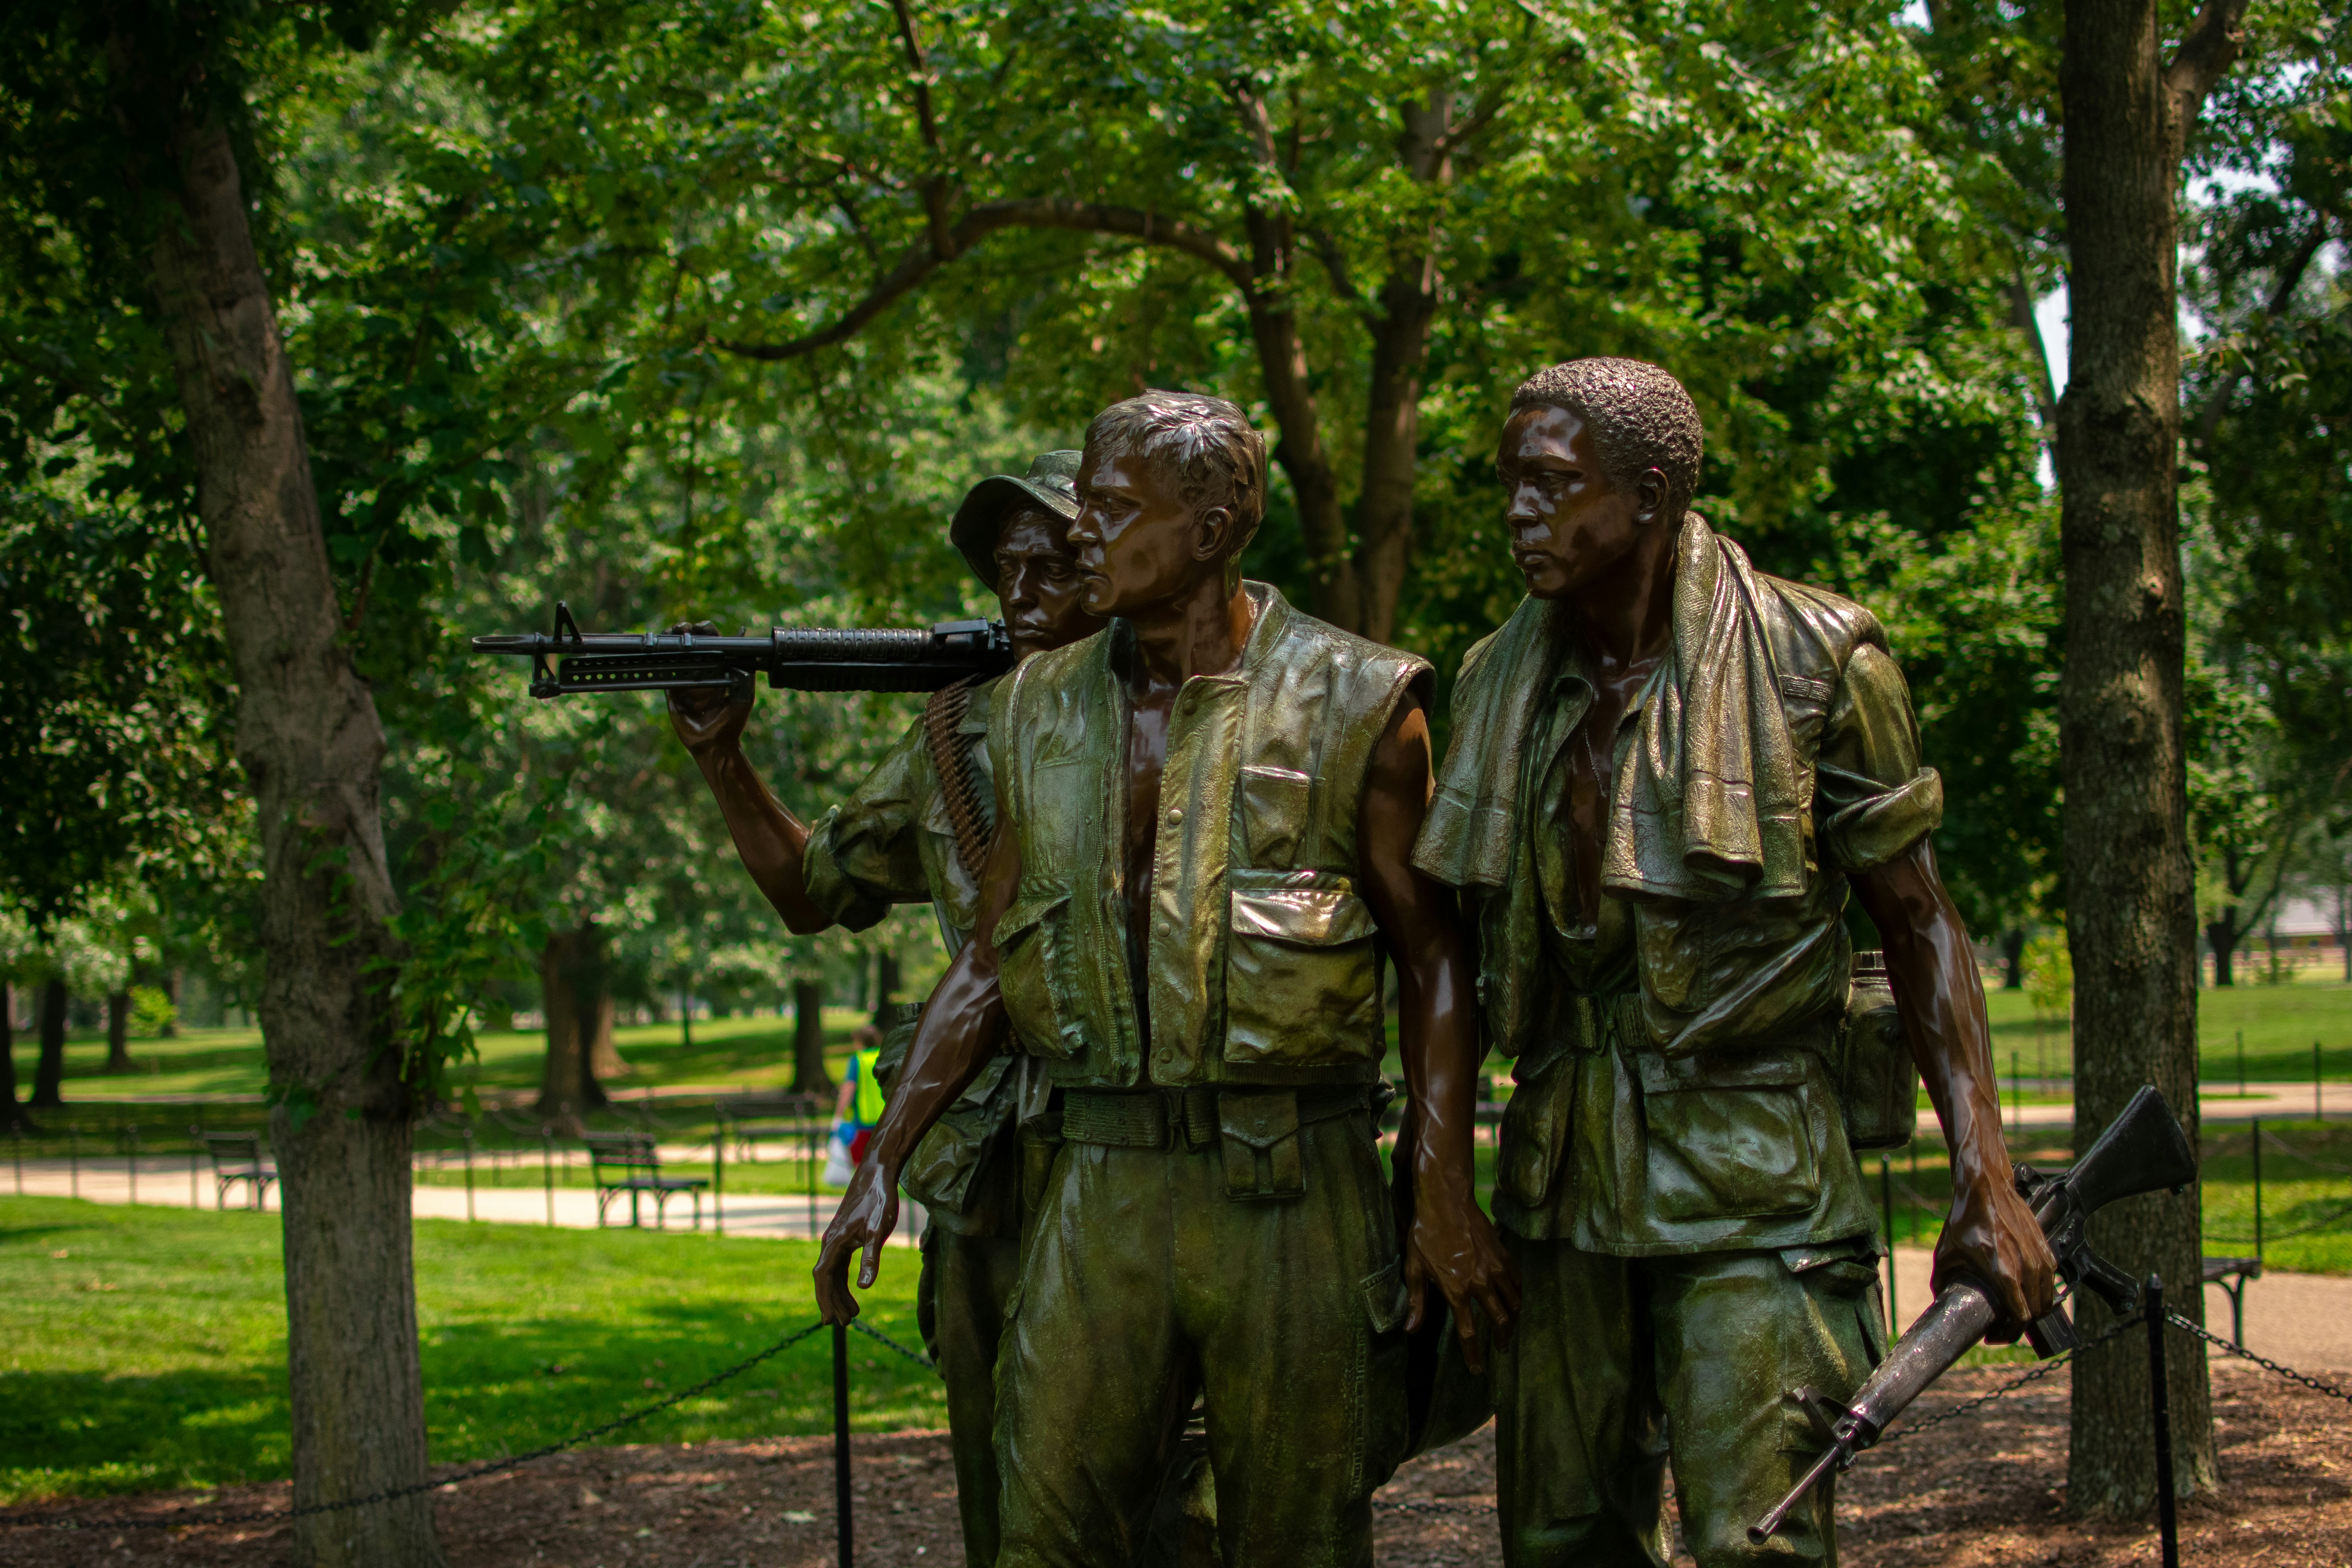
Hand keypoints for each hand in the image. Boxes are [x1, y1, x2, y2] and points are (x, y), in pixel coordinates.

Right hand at [664, 622, 752, 755]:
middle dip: (687, 631)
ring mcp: (686, 681)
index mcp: (720, 670)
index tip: (701, 627)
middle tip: (683, 627)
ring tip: (671, 633)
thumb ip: (744, 678)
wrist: (714, 744)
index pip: (713, 644)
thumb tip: (742, 659)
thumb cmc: (732, 723)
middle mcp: (702, 672)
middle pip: (693, 645)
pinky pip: (666, 673)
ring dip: (673, 641)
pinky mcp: (673, 692)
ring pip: (678, 654)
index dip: (707, 632)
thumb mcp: (743, 698)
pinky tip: (661, 650)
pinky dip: (663, 660)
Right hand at [812, 1154, 899, 1323]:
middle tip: (845, 1324)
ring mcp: (837, 1239)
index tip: (830, 1320)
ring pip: (833, 1272)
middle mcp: (831, 1242)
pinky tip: (853, 1289)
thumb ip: (871, 1258)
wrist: (878, 1173)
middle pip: (826, 1279)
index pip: (823, 1278)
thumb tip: (864, 1287)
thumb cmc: (879, 1200)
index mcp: (834, 1243)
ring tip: (852, 1314)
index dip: (826, 1300)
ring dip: (840, 1293)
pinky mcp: (845, 1236)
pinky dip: (844, 1279)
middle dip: (833, 1301)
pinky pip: (839, 1264)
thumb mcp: (878, 1230)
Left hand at [1404, 1177, 1520, 1374]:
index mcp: (1456, 1290)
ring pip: (1514, 1303)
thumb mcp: (1414, 1268)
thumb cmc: (1425, 1234)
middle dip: (1502, 1340)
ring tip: (1509, 1328)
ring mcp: (1495, 1268)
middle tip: (1501, 1349)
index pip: (1468, 1332)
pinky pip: (1517, 1282)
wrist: (1446, 1201)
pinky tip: (1513, 1300)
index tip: (1477, 1370)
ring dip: (1513, 1320)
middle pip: (1500, 1321)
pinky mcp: (1504, 1255)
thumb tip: (1411, 1330)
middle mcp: (1480, 1283)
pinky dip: (1518, 1295)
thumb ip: (1416, 1302)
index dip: (1473, 1355)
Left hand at [1932, 1170, 2057, 1340]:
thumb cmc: (1965, 1218)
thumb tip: (1940, 1300)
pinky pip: (2051, 1281)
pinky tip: (2024, 1290)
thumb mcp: (1945, 1253)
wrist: (1985, 1187)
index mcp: (2005, 1273)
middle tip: (2001, 1325)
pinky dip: (2041, 1292)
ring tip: (2013, 1310)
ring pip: (2047, 1299)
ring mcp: (2040, 1258)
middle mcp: (2028, 1269)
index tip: (1995, 1335)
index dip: (2009, 1334)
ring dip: (2033, 1310)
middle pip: (2036, 1313)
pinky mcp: (2046, 1249)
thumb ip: (1940, 1281)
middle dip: (2019, 1325)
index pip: (2020, 1318)